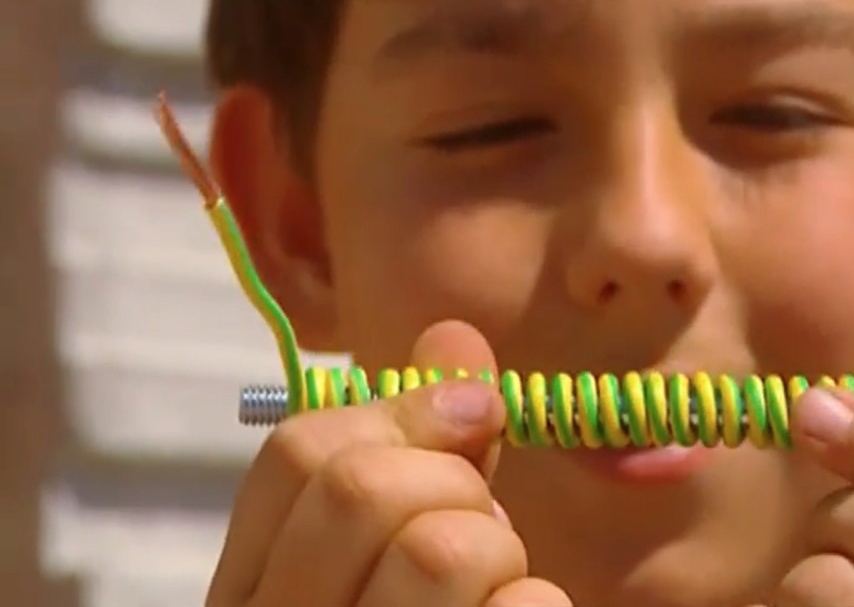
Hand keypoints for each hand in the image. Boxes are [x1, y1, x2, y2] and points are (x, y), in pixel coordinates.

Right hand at [205, 320, 572, 606]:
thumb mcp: (399, 546)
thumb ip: (425, 448)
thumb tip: (454, 335)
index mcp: (252, 588)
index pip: (298, 452)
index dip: (400, 412)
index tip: (468, 418)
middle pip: (364, 488)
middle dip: (456, 485)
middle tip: (476, 530)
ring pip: (445, 548)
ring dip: (500, 552)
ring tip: (491, 589)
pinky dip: (540, 606)